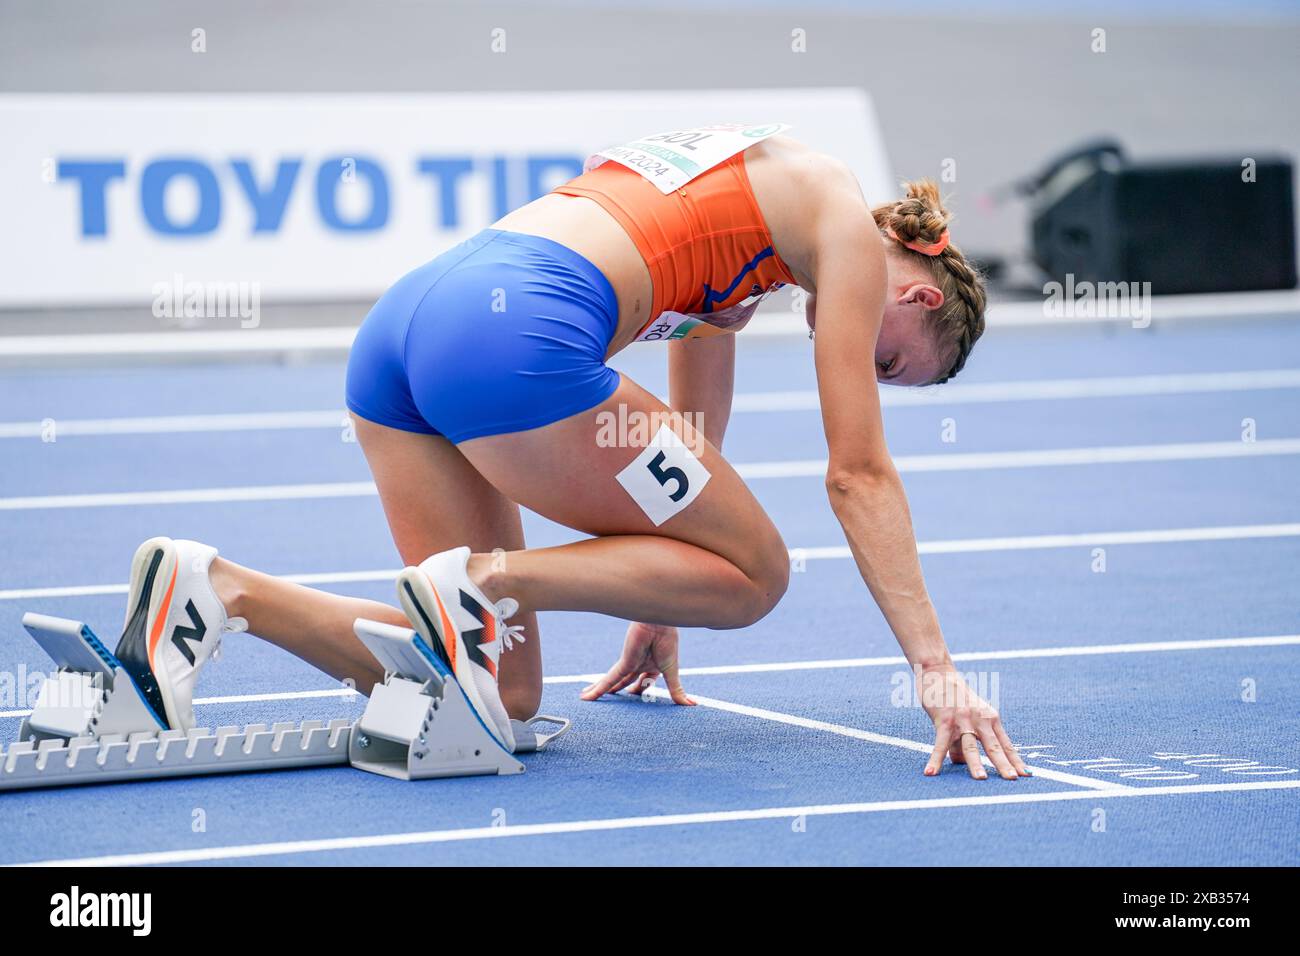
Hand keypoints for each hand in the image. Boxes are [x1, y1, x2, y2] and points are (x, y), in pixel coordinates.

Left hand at [580, 622, 694, 704]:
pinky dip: (598, 689)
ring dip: (601, 690)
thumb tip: (692, 705)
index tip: (637, 694)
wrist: (659, 624)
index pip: (646, 681)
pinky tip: (587, 697)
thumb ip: (676, 689)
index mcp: (653, 664)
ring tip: (587, 697)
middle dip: (619, 689)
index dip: (641, 689)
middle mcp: (639, 664)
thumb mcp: (672, 671)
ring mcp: (629, 664)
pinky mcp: (622, 663)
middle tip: (612, 696)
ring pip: (613, 682)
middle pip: (626, 681)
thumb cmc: (668, 642)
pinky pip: (608, 680)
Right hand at [917, 664, 1028, 779]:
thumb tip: (962, 764)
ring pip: (970, 746)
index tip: (1027, 775)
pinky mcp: (944, 720)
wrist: (939, 673)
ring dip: (975, 763)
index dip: (1015, 760)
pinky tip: (931, 772)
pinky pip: (940, 743)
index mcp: (990, 719)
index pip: (1006, 744)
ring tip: (981, 779)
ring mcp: (962, 719)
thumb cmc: (954, 698)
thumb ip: (965, 742)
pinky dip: (935, 759)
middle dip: (1003, 764)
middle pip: (993, 746)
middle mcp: (980, 719)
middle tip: (1012, 780)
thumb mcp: (967, 718)